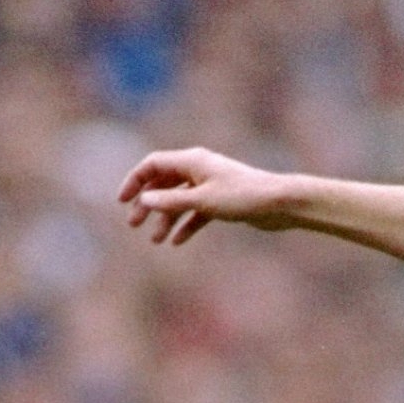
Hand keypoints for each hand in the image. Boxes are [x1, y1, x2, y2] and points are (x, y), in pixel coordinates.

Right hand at [118, 146, 300, 244]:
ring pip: (180, 200)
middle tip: (133, 225)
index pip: (154, 165)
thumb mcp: (203, 200)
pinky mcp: (223, 201)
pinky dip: (186, 224)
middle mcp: (200, 169)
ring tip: (156, 240)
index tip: (122, 201)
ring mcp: (211, 185)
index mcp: (192, 161)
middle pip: (163, 183)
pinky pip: (197, 212)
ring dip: (166, 218)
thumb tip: (144, 200)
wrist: (280, 204)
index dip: (135, 180)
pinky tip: (177, 242)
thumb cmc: (243, 197)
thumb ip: (172, 201)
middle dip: (147, 203)